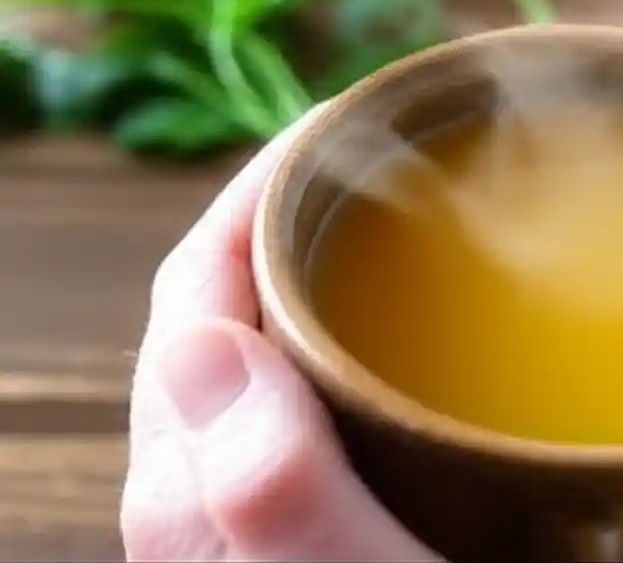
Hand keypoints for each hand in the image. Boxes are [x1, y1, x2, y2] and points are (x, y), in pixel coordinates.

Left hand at [120, 106, 439, 561]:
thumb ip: (268, 478)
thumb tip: (200, 337)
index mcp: (188, 483)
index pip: (197, 286)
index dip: (257, 186)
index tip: (342, 124)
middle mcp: (200, 483)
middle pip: (227, 304)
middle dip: (295, 213)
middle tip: (392, 162)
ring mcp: (245, 501)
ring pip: (267, 347)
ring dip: (321, 271)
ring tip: (409, 228)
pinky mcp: (299, 517)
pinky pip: (304, 391)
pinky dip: (347, 335)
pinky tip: (415, 344)